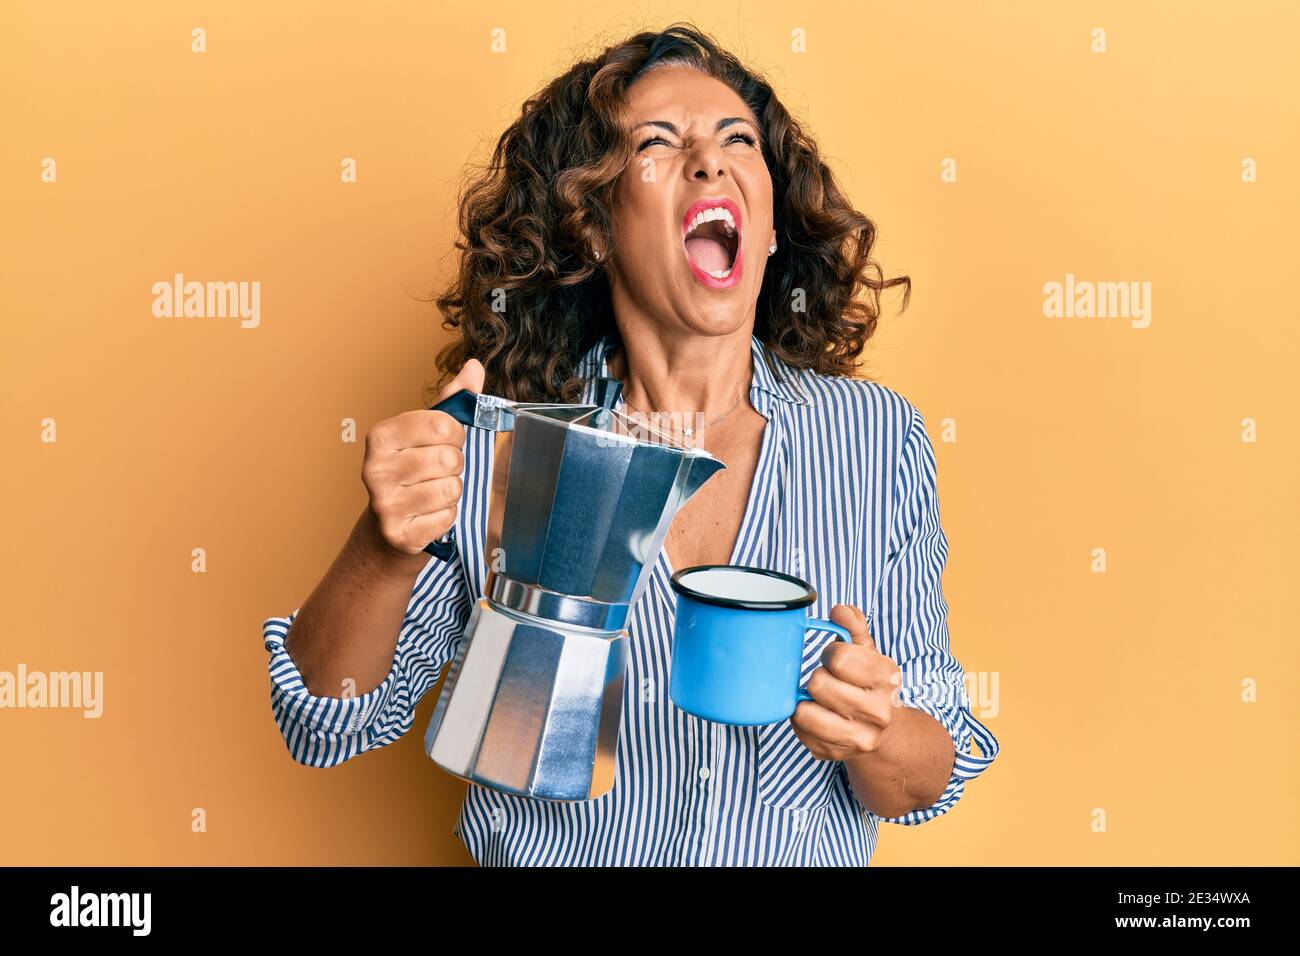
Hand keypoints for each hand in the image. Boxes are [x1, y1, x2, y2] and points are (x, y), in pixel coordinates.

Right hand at [360, 359, 484, 557]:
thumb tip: (474, 367)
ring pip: (451, 489)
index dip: (456, 434)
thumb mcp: (428, 434)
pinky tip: (432, 514)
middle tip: (441, 472)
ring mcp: (384, 504)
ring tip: (436, 492)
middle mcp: (375, 469)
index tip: (447, 441)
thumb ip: (453, 401)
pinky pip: (447, 518)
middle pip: (448, 458)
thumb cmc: (414, 473)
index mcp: (381, 436)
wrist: (388, 529)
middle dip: (456, 466)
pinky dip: (448, 517)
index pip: (441, 424)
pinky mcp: (399, 534)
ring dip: (453, 492)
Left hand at [790, 604, 903, 759]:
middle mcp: (877, 712)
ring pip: (804, 711)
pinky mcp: (834, 754)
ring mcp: (857, 738)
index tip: (836, 659)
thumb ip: (854, 626)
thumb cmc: (870, 685)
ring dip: (806, 700)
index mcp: (886, 679)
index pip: (839, 658)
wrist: (886, 733)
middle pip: (818, 684)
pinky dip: (801, 718)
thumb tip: (839, 609)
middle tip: (828, 679)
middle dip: (818, 676)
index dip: (831, 653)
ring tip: (819, 697)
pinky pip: (798, 729)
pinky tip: (816, 713)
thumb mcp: (869, 653)